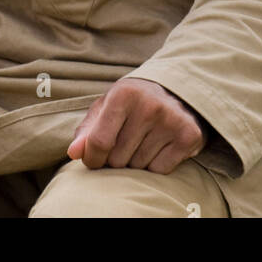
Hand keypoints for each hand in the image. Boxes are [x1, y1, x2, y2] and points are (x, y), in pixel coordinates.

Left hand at [67, 77, 207, 173]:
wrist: (176, 90)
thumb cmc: (133, 102)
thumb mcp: (107, 107)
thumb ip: (87, 130)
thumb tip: (74, 152)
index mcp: (123, 93)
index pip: (99, 142)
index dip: (92, 158)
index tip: (94, 159)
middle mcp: (148, 105)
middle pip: (118, 160)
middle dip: (116, 160)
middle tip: (126, 142)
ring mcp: (170, 120)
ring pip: (138, 167)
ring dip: (135, 162)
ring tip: (143, 141)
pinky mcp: (188, 135)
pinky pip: (159, 171)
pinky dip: (155, 166)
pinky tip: (159, 146)